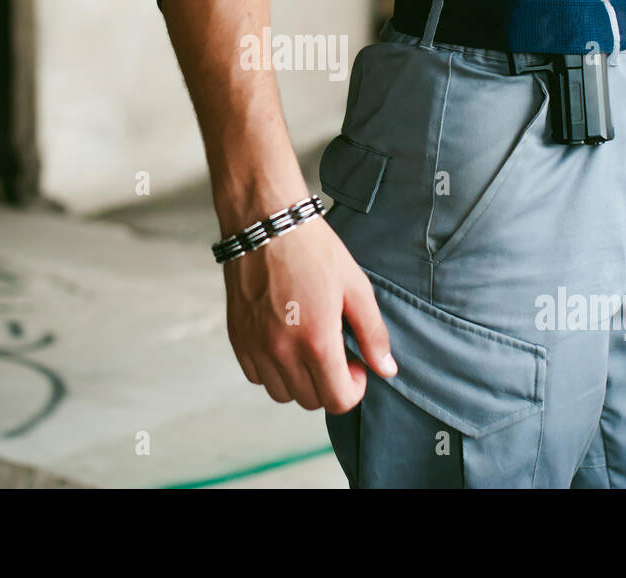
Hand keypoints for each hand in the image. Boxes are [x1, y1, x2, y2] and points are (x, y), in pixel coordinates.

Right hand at [223, 215, 396, 413]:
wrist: (266, 225)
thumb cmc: (313, 251)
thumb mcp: (355, 287)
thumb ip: (373, 334)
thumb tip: (387, 370)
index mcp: (317, 341)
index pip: (338, 401)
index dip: (354, 389)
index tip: (355, 364)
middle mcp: (282, 351)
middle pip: (311, 400)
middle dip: (329, 384)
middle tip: (334, 352)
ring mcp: (256, 347)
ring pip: (282, 393)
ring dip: (300, 380)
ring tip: (308, 348)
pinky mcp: (238, 338)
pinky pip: (257, 376)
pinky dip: (272, 370)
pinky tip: (284, 342)